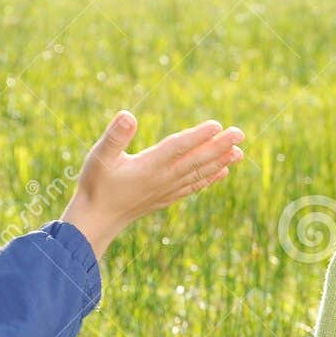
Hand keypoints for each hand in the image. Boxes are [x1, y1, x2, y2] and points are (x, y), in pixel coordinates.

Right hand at [60, 111, 244, 258]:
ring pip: (199, 174)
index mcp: (149, 166)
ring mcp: (166, 190)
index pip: (178, 147)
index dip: (198, 136)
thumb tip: (128, 115)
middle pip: (196, 160)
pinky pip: (193, 187)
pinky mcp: (165, 198)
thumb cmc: (95, 185)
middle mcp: (162, 179)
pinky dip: (209, 179)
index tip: (217, 125)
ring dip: (220, 162)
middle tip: (240, 133)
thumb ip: (115, 136)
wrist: (96, 221)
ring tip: (240, 152)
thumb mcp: (99, 157)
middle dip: (219, 146)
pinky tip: (222, 172)